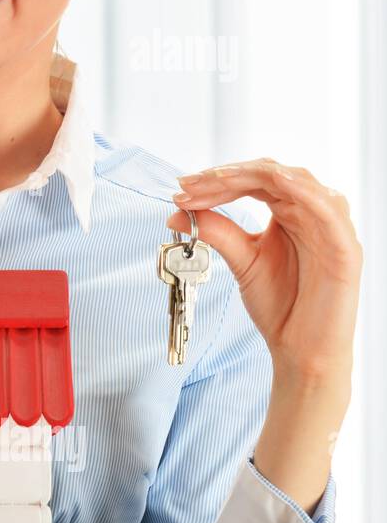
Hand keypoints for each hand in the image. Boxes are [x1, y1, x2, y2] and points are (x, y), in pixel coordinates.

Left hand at [167, 158, 361, 383]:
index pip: (253, 180)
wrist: (301, 348)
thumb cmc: (279, 304)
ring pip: (298, 182)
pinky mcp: (345, 247)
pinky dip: (304, 192)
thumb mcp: (241, 260)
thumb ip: (217, 232)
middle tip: (190, 185)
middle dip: (227, 176)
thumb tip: (176, 212)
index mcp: (288, 213)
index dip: (217, 179)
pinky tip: (278, 183)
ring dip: (257, 175)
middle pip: (271, 174)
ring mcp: (330, 227)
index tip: (182, 189)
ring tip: (220, 177)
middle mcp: (310, 213)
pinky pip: (329, 210)